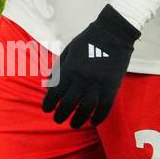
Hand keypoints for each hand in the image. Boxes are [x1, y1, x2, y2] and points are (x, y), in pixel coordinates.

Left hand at [41, 5, 140, 126]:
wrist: (113, 34)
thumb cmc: (87, 41)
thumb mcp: (68, 51)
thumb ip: (59, 68)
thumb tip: (49, 85)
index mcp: (69, 69)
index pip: (55, 92)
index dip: (49, 103)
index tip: (46, 109)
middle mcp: (82, 78)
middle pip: (69, 103)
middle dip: (61, 114)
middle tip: (58, 119)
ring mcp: (98, 83)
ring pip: (86, 108)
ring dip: (79, 119)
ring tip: (73, 124)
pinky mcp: (112, 86)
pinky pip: (105, 106)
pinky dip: (99, 116)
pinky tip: (93, 122)